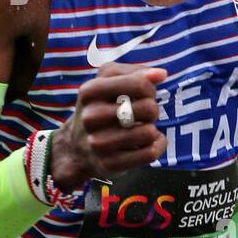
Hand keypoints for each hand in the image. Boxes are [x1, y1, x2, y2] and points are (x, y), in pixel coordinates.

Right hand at [50, 63, 167, 189]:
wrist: (76, 146)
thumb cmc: (100, 107)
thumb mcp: (108, 81)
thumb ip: (135, 72)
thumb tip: (161, 74)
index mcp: (89, 91)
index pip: (139, 83)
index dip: (149, 88)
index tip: (143, 94)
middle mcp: (90, 117)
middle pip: (148, 108)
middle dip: (152, 110)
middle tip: (140, 114)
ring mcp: (98, 143)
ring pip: (149, 132)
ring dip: (152, 129)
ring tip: (140, 129)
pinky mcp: (109, 164)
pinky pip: (149, 153)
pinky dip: (156, 146)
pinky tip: (146, 143)